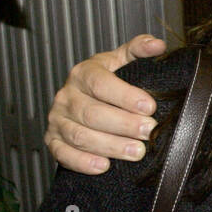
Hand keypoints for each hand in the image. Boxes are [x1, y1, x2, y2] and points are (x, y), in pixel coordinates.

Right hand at [44, 34, 165, 173]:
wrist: (83, 99)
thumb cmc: (106, 81)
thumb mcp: (121, 61)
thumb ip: (138, 50)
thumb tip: (157, 44)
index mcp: (83, 73)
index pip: (100, 83)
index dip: (125, 96)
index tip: (149, 106)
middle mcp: (67, 96)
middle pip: (92, 113)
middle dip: (123, 124)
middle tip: (149, 132)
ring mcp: (58, 120)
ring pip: (80, 135)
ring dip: (110, 146)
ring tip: (136, 152)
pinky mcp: (53, 141)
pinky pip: (63, 154)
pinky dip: (83, 162)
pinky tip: (104, 166)